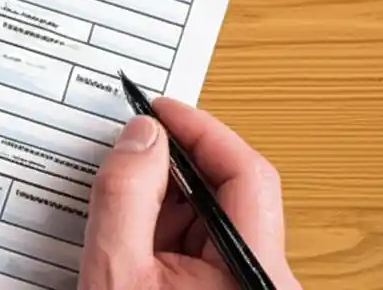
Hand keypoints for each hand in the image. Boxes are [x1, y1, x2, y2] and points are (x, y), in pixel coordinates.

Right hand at [79, 98, 301, 288]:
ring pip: (218, 214)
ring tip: (127, 204)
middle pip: (234, 189)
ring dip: (170, 197)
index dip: (201, 130)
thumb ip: (126, 197)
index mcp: (252, 269)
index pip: (247, 173)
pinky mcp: (233, 287)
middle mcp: (266, 276)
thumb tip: (142, 135)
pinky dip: (171, 224)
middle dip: (178, 163)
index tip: (160, 110)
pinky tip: (139, 234)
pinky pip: (209, 240)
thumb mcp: (116, 271)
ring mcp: (252, 281)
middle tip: (134, 145)